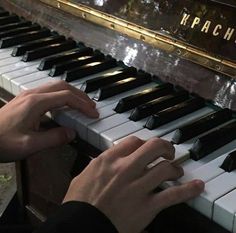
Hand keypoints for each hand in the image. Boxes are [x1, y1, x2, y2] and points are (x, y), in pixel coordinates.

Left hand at [0, 80, 97, 161]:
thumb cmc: (1, 142)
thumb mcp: (29, 145)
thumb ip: (53, 139)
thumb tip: (72, 133)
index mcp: (36, 103)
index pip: (67, 97)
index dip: (83, 105)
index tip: (93, 114)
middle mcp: (33, 95)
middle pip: (63, 86)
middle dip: (80, 95)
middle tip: (91, 106)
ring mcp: (28, 95)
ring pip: (56, 86)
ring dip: (71, 93)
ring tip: (81, 104)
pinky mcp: (25, 100)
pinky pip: (49, 92)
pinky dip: (62, 96)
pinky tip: (63, 106)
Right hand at [63, 136, 203, 232]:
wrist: (81, 226)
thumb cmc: (79, 203)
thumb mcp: (84, 175)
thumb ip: (100, 163)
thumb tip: (109, 158)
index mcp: (109, 160)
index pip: (133, 141)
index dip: (143, 143)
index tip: (146, 148)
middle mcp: (125, 169)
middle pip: (154, 147)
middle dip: (165, 147)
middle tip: (168, 152)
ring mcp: (137, 187)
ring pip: (165, 168)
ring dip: (175, 168)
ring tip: (176, 170)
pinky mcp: (146, 207)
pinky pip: (172, 195)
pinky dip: (188, 190)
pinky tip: (196, 186)